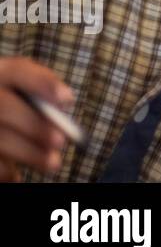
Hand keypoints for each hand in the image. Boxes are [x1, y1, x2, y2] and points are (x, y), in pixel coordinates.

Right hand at [0, 57, 74, 180]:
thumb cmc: (14, 99)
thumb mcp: (23, 86)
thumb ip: (41, 91)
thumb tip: (63, 106)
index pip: (17, 70)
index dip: (43, 83)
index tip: (68, 99)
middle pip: (5, 108)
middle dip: (34, 126)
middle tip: (60, 141)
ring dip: (28, 153)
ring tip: (53, 163)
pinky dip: (6, 171)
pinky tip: (20, 175)